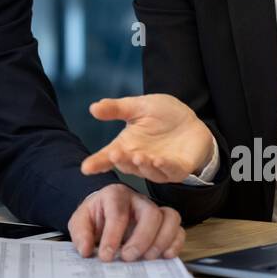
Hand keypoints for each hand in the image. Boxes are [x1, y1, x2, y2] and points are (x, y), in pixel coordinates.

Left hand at [67, 184, 185, 261]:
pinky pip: (179, 229)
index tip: (106, 256)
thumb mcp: (81, 221)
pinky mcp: (165, 223)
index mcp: (115, 195)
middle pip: (150, 213)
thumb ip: (81, 234)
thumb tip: (86, 250)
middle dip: (141, 239)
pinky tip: (165, 256)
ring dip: (162, 240)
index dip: (113, 236)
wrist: (105, 215)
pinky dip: (175, 244)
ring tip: (148, 258)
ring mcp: (155, 210)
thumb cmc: (96, 217)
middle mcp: (139, 199)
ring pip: (170, 217)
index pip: (118, 213)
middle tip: (128, 258)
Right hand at [79, 94, 214, 183]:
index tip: (86, 167)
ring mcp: (159, 167)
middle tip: (114, 154)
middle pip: (127, 165)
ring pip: (148, 171)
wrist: (190, 120)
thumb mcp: (137, 107)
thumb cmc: (161, 115)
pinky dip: (164, 166)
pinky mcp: (178, 169)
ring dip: (142, 165)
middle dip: (121, 161)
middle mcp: (139, 160)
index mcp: (127, 146)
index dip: (97, 163)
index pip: (108, 157)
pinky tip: (158, 159)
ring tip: (137, 156)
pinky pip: (170, 171)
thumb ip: (116, 109)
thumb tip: (93, 107)